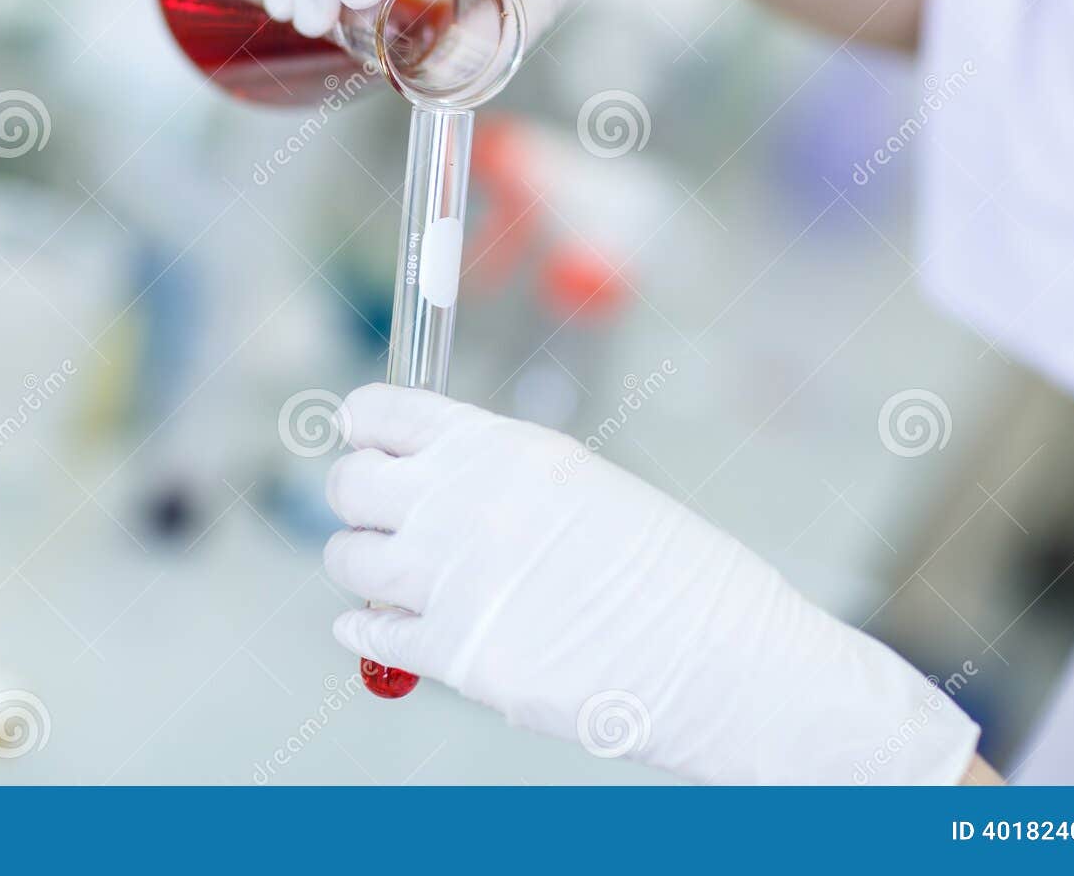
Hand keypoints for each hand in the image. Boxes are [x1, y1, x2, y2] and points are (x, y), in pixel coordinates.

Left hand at [323, 384, 978, 783]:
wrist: (726, 661)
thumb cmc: (680, 576)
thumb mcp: (586, 489)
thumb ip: (501, 482)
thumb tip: (435, 485)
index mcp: (501, 448)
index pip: (380, 412)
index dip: (366, 429)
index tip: (371, 445)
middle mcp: (462, 502)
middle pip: (347, 484)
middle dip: (359, 498)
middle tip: (383, 518)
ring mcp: (450, 580)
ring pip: (347, 559)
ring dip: (364, 566)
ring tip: (397, 577)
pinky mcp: (454, 656)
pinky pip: (367, 634)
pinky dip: (369, 630)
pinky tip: (387, 627)